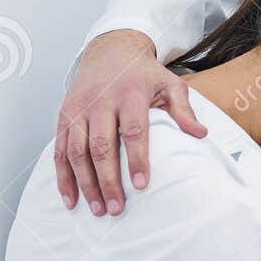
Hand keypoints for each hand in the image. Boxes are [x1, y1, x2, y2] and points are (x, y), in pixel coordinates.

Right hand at [54, 30, 205, 215]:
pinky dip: (63, 176)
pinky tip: (71, 198)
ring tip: (98, 209)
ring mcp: (79, 110)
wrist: (110, 51)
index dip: (136, 158)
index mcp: (130, 94)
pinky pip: (60, 150)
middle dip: (107, 180)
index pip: (133, 130)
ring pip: (77, 152)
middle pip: (101, 146)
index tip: (141, 185)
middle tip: (116, 208)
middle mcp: (101, 102)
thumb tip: (200, 134)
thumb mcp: (169, 84)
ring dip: (85, 183)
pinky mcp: (64, 116)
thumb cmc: (143, 74)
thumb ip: (183, 110)